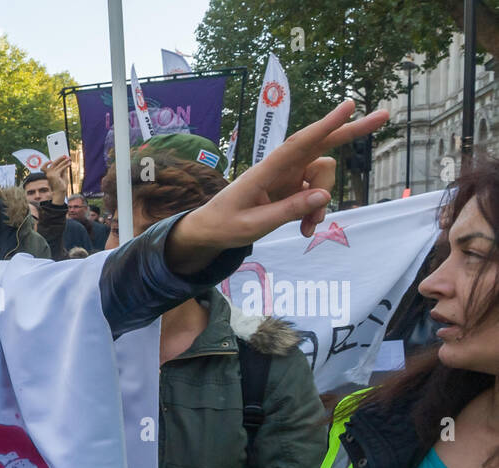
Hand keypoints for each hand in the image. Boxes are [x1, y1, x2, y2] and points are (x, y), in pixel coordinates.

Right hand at [44, 155, 71, 203]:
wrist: (60, 192)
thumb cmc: (61, 185)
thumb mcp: (62, 175)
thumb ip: (62, 169)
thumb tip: (64, 162)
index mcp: (48, 174)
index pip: (44, 167)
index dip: (46, 163)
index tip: (51, 160)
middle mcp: (48, 174)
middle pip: (53, 163)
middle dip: (59, 159)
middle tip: (65, 155)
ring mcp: (51, 174)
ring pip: (58, 165)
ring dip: (64, 161)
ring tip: (69, 159)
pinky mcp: (55, 175)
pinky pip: (61, 168)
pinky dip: (66, 165)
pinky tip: (69, 163)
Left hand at [167, 99, 387, 273]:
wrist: (211, 231)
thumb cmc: (226, 224)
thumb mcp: (254, 225)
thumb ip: (287, 211)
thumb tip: (323, 196)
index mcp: (265, 170)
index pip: (299, 144)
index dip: (325, 125)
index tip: (348, 106)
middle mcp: (281, 168)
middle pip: (321, 145)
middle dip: (351, 132)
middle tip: (385, 116)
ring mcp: (288, 177)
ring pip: (322, 178)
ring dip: (323, 202)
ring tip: (309, 228)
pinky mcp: (292, 189)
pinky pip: (316, 195)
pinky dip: (315, 212)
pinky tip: (305, 230)